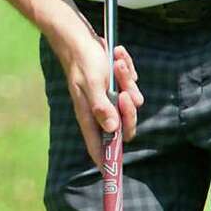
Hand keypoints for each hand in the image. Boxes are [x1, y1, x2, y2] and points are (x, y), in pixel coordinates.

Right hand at [54, 30, 143, 162]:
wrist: (79, 37)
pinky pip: (131, 84)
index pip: (100, 147)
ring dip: (127, 80)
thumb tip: (112, 130)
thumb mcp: (92, 83)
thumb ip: (101, 107)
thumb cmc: (82, 60)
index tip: (113, 174)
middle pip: (125, 126)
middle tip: (124, 94)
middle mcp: (100, 110)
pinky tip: (117, 55)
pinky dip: (127, 69)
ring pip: (131, 101)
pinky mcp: (116, 84)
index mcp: (89, 116)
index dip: (107, 160)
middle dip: (129, 110)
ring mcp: (109, 97)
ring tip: (116, 63)